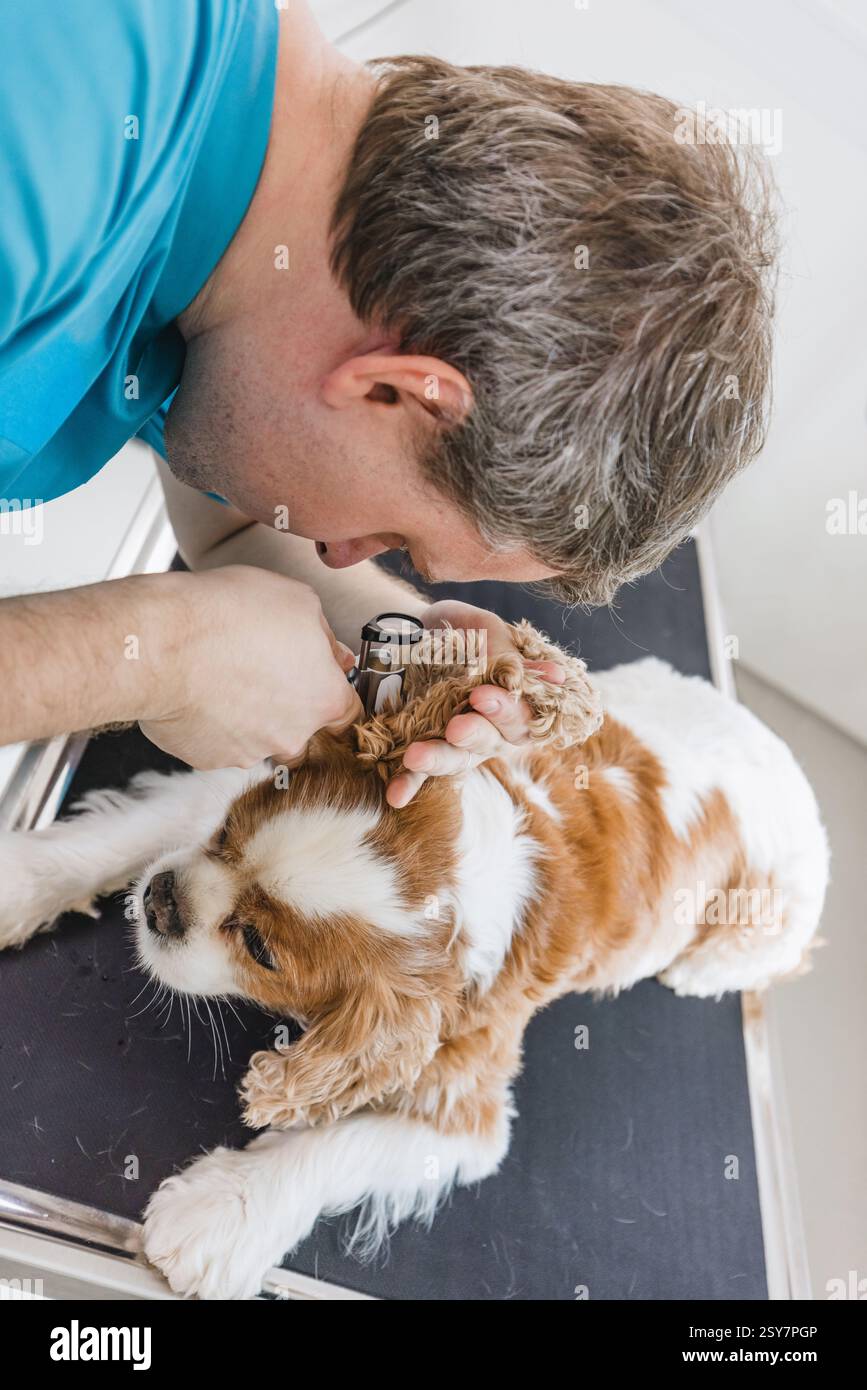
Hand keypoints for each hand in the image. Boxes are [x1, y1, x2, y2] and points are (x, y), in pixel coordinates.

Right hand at [140, 566, 360, 768]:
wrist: (161, 643)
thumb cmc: (228, 615)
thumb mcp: (298, 601)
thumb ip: (326, 637)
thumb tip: (335, 654)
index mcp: (324, 700)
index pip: (348, 713)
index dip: (330, 691)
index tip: (315, 680)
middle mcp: (292, 736)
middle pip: (303, 729)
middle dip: (288, 705)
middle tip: (260, 670)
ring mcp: (248, 752)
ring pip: (258, 738)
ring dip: (248, 715)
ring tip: (224, 677)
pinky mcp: (207, 758)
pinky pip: (218, 743)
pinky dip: (212, 723)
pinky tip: (200, 691)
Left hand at [386, 600, 563, 807]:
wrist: (423, 627)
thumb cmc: (468, 632)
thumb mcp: (489, 632)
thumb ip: (511, 656)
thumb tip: (555, 676)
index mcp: (514, 704)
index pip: (521, 716)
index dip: (505, 710)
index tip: (482, 696)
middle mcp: (492, 731)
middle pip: (490, 742)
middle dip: (473, 735)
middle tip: (456, 728)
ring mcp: (459, 744)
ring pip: (455, 758)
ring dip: (437, 759)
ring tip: (416, 756)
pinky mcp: (426, 748)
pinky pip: (419, 773)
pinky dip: (408, 782)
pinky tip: (396, 796)